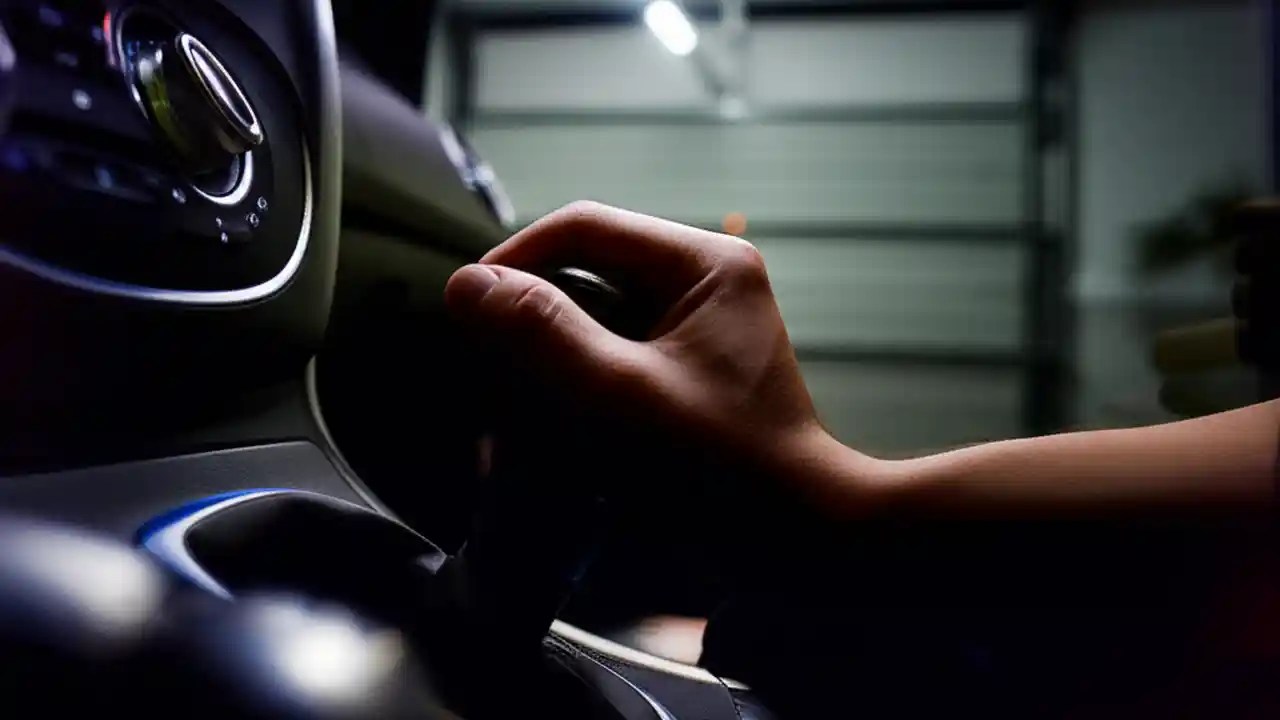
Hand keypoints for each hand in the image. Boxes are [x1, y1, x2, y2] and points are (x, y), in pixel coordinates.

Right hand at [445, 202, 853, 509]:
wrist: (799, 541)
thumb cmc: (720, 470)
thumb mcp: (619, 397)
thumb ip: (542, 334)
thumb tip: (466, 284)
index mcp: (703, 264)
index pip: (584, 227)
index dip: (514, 258)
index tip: (464, 308)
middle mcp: (706, 279)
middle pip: (589, 266)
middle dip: (531, 309)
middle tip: (482, 357)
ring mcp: (701, 324)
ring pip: (597, 310)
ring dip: (549, 346)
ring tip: (507, 390)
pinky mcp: (691, 367)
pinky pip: (615, 349)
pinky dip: (576, 374)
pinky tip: (549, 414)